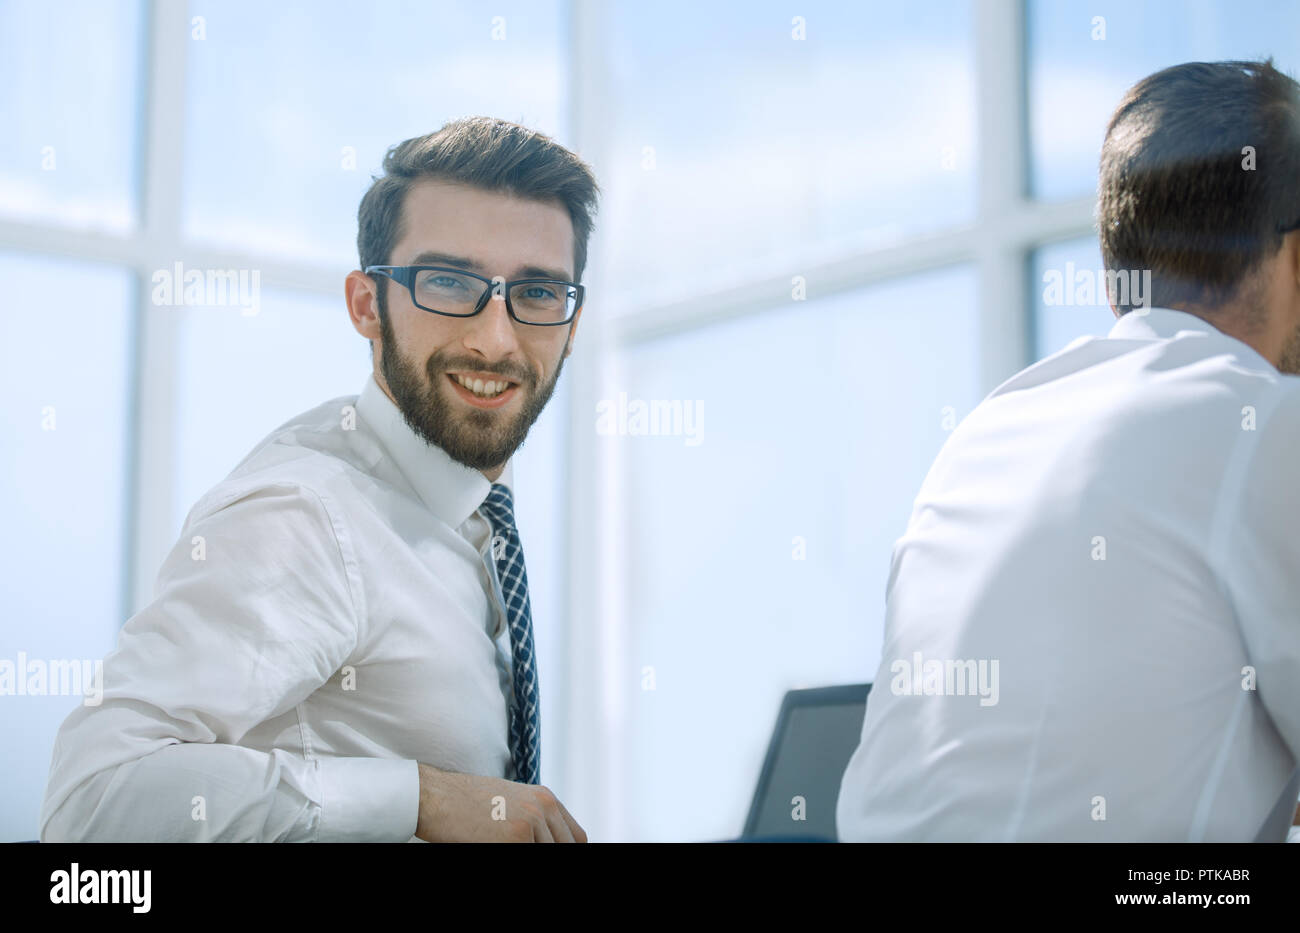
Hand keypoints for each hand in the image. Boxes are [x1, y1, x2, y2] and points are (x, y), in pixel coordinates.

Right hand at [414, 763, 587, 841]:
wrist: (434, 796)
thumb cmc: (466, 802)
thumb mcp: (511, 802)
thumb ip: (535, 819)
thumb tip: (549, 840)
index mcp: (545, 798)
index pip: (576, 838)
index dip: (566, 850)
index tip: (551, 852)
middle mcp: (543, 808)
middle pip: (564, 849)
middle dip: (548, 854)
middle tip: (517, 849)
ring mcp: (530, 824)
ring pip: (547, 853)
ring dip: (526, 853)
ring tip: (501, 845)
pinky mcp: (514, 839)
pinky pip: (525, 857)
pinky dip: (510, 856)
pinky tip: (493, 847)